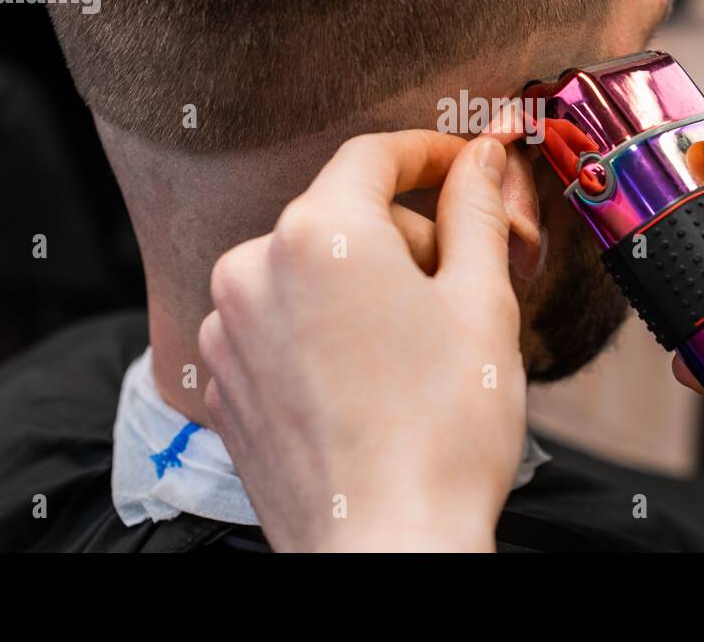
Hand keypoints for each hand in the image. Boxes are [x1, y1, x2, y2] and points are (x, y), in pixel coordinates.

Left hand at [199, 130, 526, 550]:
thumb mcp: (481, 302)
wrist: (386, 548)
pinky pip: (278, 323)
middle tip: (463, 289)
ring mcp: (227, 330)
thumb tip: (481, 158)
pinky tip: (369, 380)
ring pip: (310, 272)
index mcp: (319, 234)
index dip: (428, 153)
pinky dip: (323, 331)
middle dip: (406, 239)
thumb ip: (476, 211)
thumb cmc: (442, 432)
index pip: (373, 157)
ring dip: (363, 288)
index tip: (463, 165)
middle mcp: (252, 269)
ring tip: (414, 350)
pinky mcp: (222, 383)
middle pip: (343, 218)